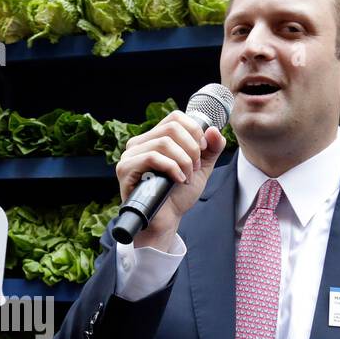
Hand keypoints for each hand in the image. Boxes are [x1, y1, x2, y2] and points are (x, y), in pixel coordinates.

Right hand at [115, 109, 226, 250]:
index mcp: (154, 138)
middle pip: (172, 127)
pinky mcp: (125, 169)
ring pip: (164, 142)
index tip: (202, 151)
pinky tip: (178, 180)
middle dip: (192, 149)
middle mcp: (140, 143)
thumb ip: (211, 148)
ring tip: (187, 178)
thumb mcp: (201, 168)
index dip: (194, 131)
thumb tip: (214, 129)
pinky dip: (172, 168)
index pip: (175, 118)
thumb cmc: (178, 195)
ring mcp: (130, 155)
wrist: (167, 220)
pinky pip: (152, 157)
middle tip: (194, 168)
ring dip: (183, 161)